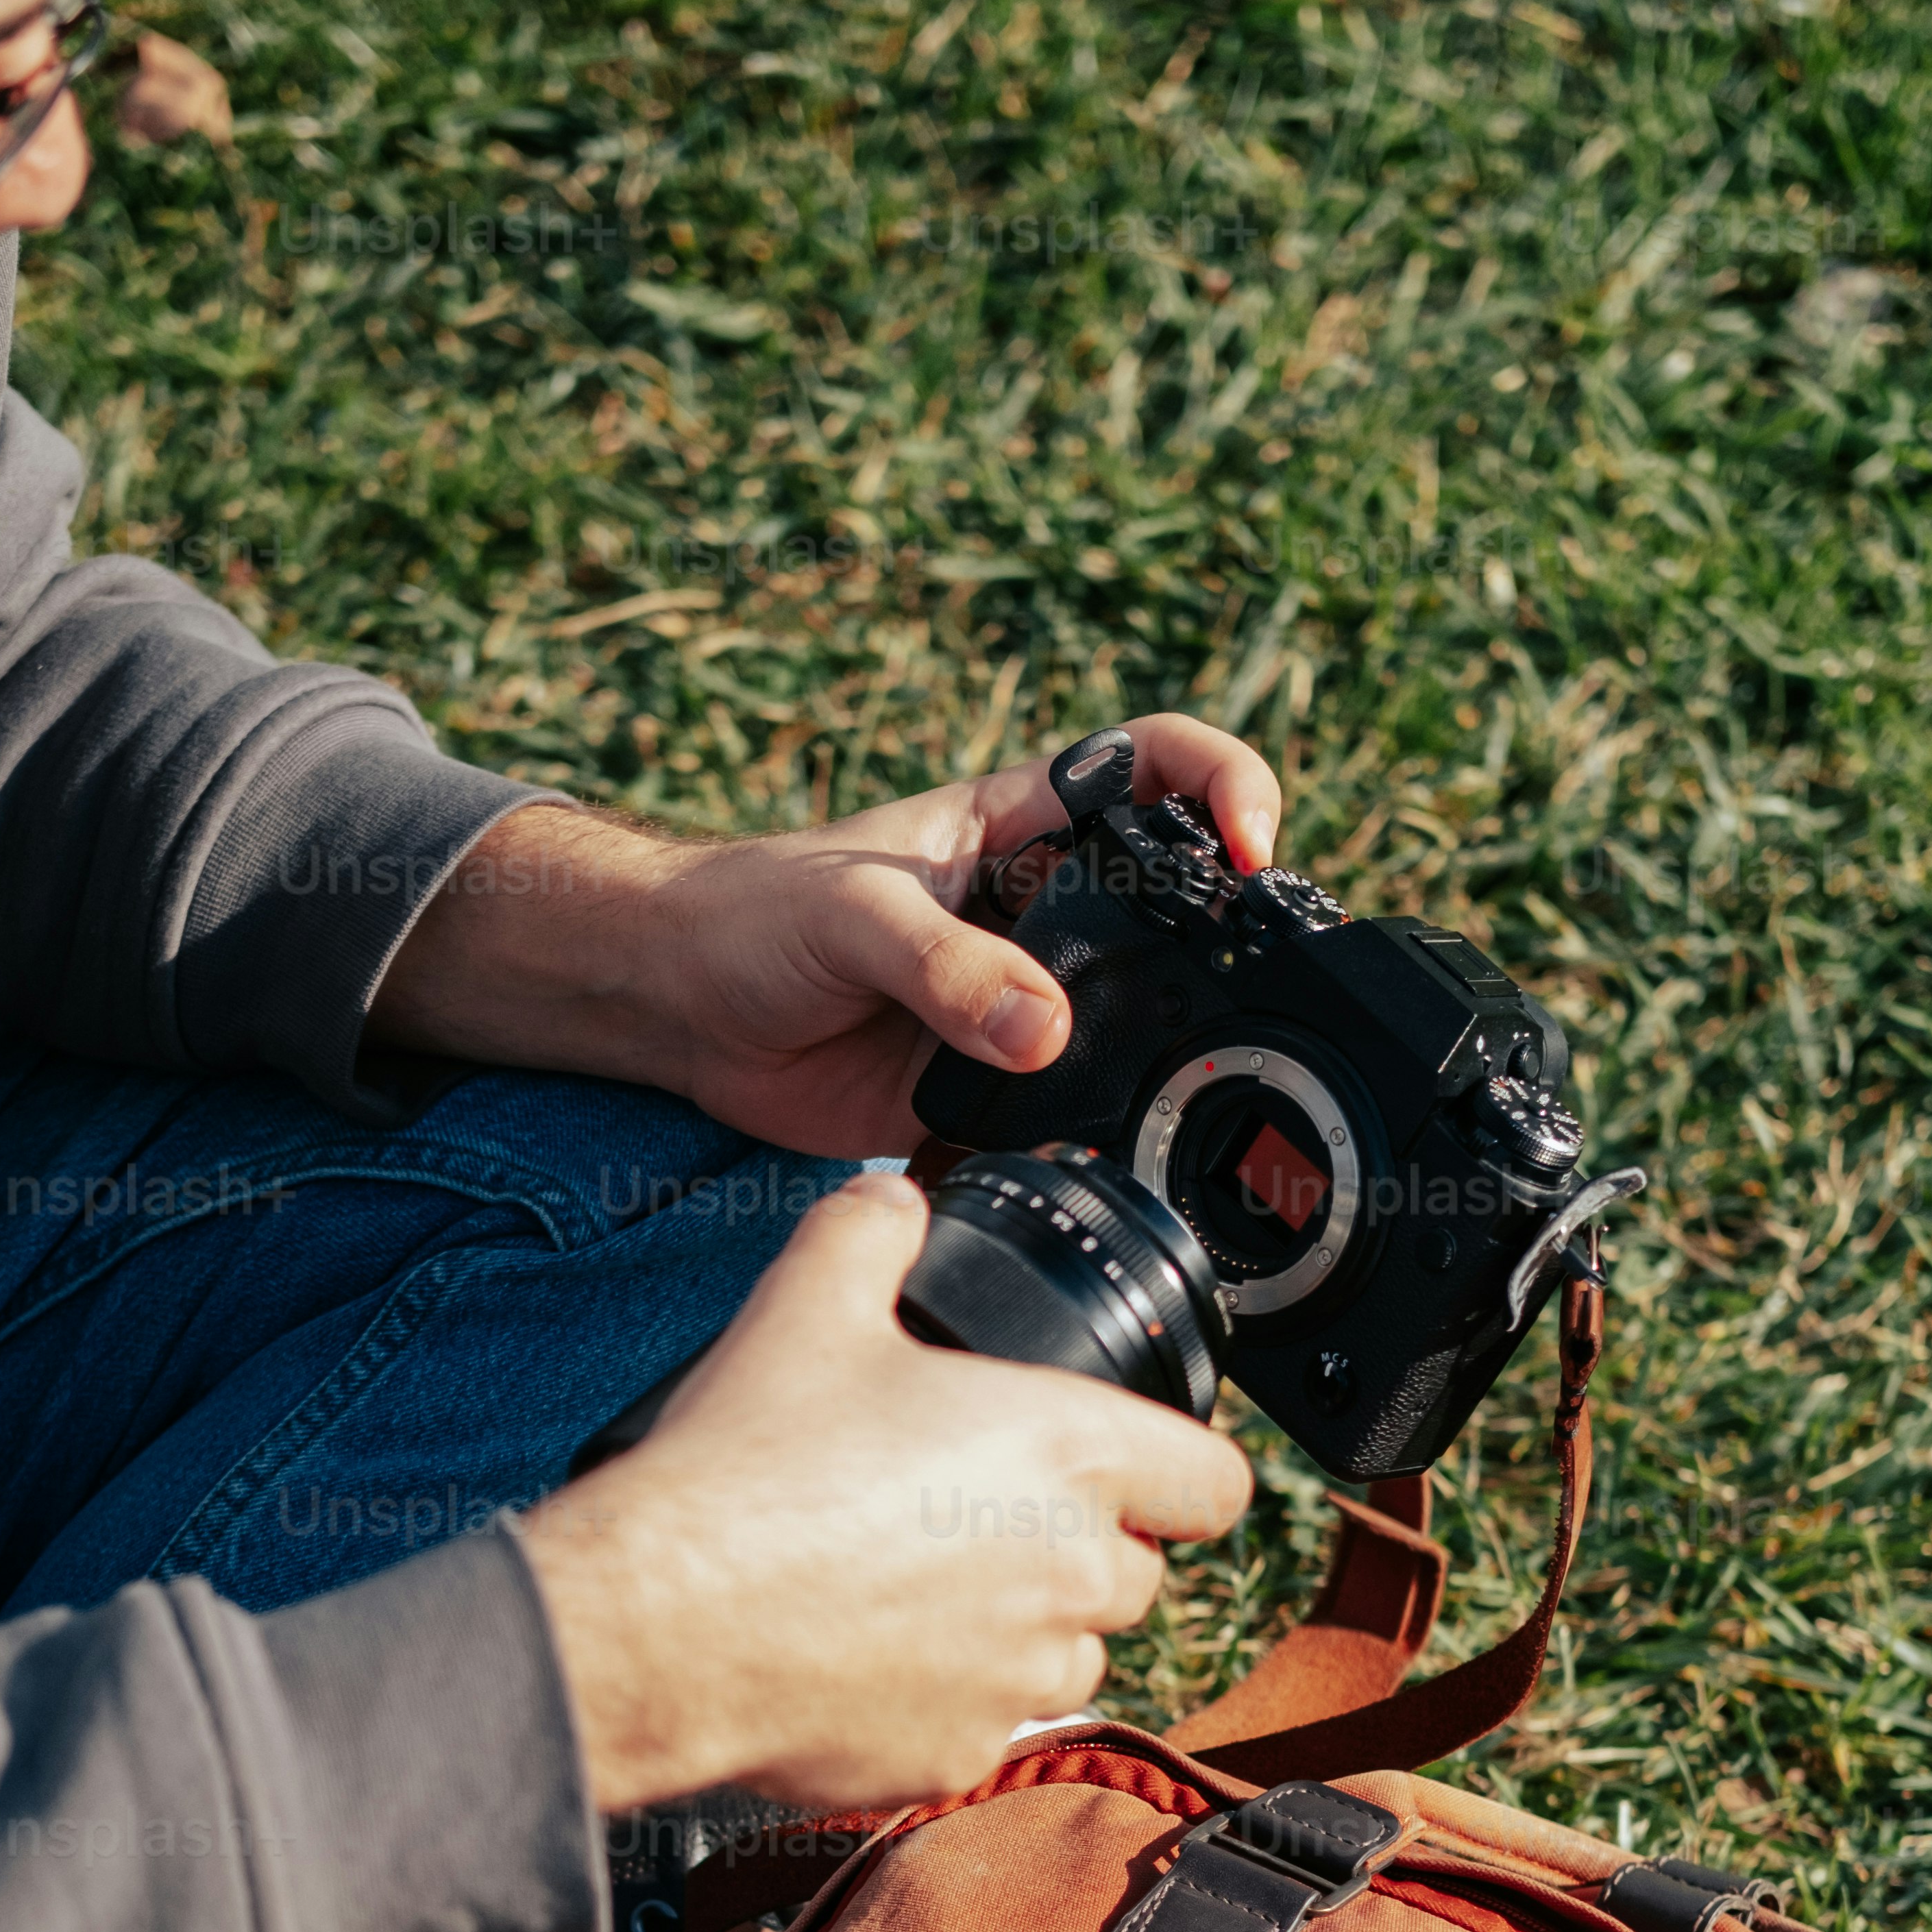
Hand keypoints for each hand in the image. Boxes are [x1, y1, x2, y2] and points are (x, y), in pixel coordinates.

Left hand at [374, 711, 1283, 1154]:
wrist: (678, 1011)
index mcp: (1023, 826)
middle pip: (1175, 911)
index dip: (1225, 783)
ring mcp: (1027, 1005)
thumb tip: (1043, 1032)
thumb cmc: (753, 917)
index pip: (1156, 765)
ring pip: (1138, 1028)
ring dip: (1161, 1064)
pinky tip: (1089, 1166)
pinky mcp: (998, 1091)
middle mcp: (1044, 913)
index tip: (1252, 842)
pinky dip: (1087, 1146)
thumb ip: (945, 968)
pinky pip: (1071, 1120)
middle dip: (1220, 951)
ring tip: (1172, 1098)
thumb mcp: (849, 916)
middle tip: (1239, 1000)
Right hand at [514, 1176, 1252, 1810]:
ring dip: (1026, 1632)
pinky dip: (948, 1702)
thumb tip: (892, 1201)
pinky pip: (986, 1729)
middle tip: (982, 1519)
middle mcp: (1069, 1574)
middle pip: (1139, 1576)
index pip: (1216, 1482)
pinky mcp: (956, 1757)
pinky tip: (867, 1658)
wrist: (662, 1619)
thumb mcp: (809, 1302)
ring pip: (1070, 1661)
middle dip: (1082, 1551)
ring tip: (924, 1591)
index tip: (1143, 1476)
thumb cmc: (749, 1465)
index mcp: (1069, 1452)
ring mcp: (1018, 1679)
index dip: (1185, 1474)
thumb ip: (871, 1232)